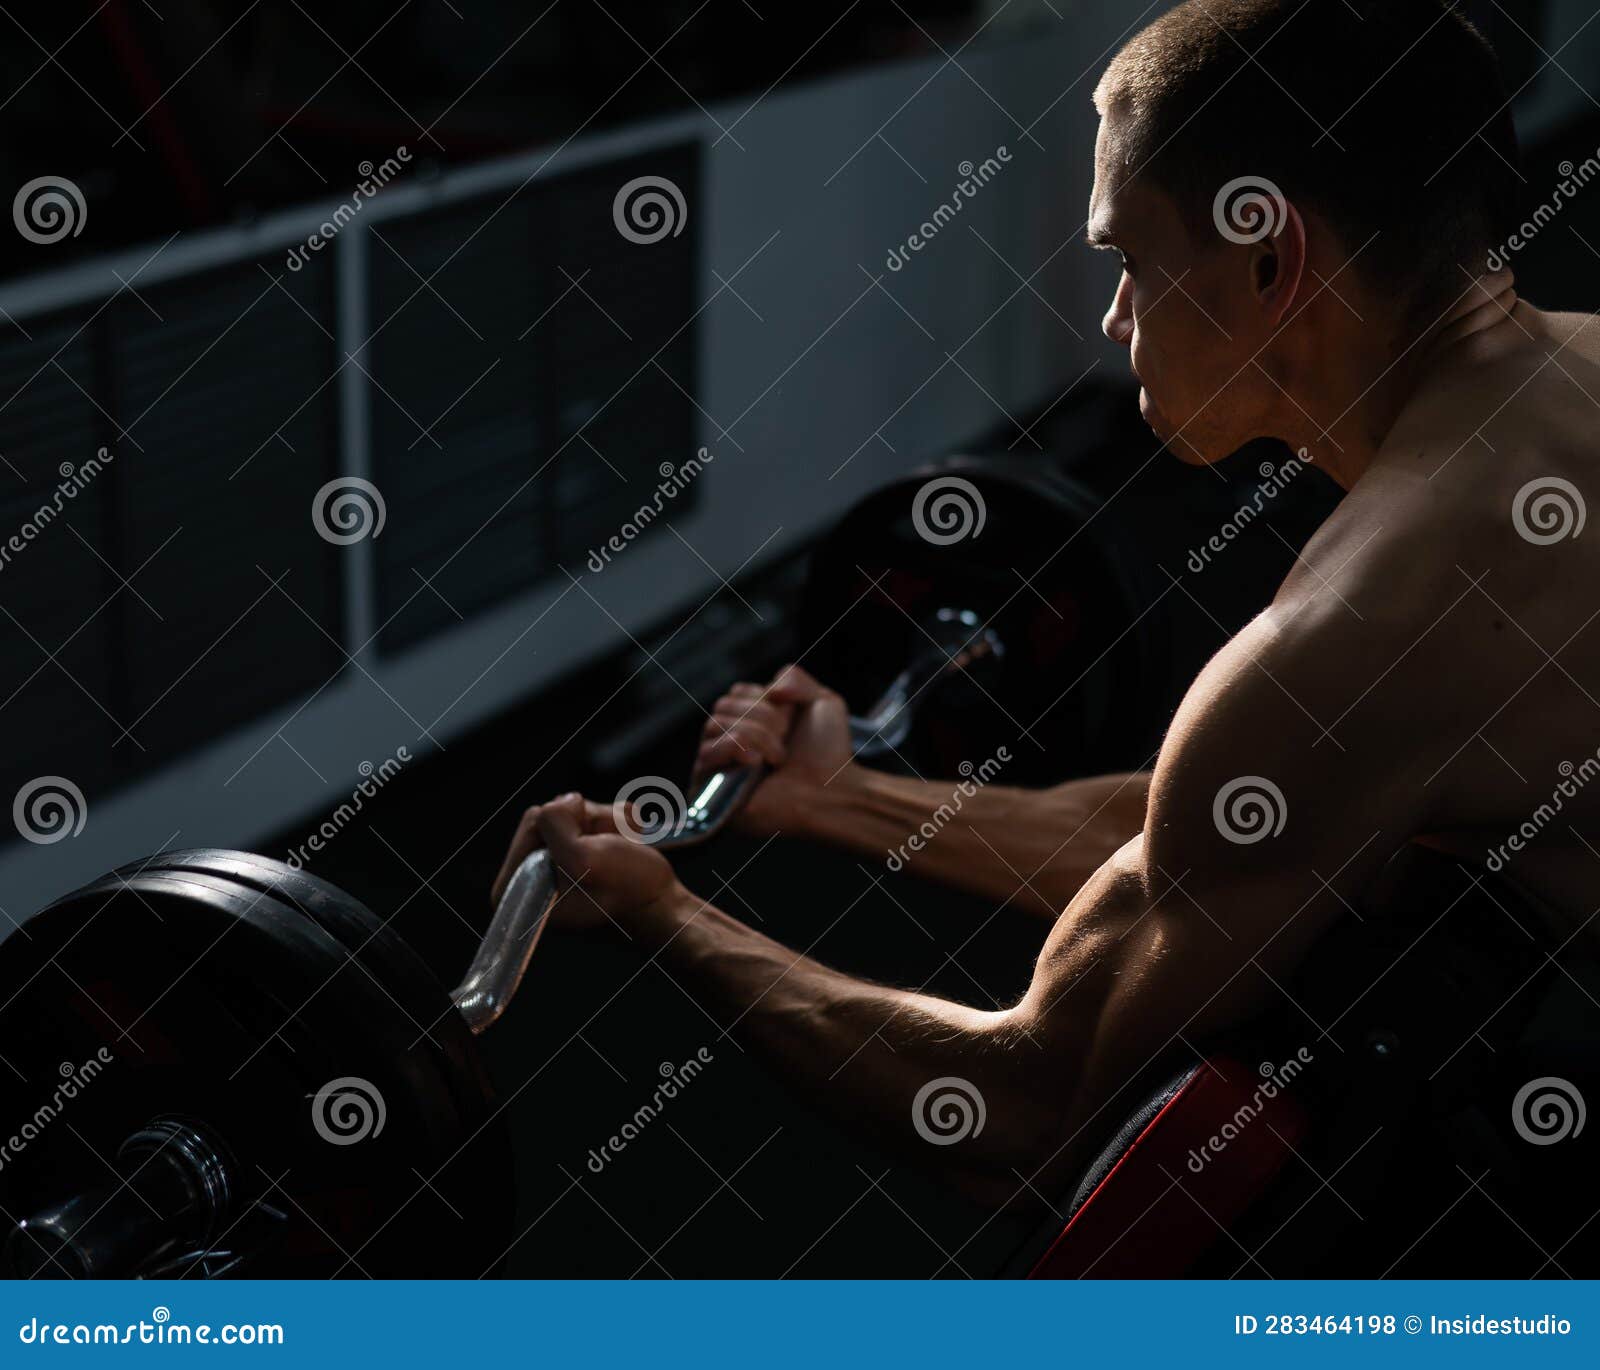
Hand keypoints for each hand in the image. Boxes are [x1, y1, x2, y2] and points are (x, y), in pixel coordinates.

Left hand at [490, 793, 679, 928]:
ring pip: (576, 811)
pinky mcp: (578, 850)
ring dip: (607, 822)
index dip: (567, 828)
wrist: (661, 902)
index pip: (533, 824)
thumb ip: (555, 824)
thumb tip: (562, 801)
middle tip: (608, 848)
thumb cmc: (627, 890)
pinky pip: (592, 814)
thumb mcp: (582, 859)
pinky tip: (626, 842)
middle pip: (554, 815)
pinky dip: (615, 821)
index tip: (589, 850)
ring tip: (621, 847)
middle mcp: (529, 875)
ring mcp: (555, 862)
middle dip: (588, 823)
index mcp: (517, 888)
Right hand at [693, 664, 853, 835]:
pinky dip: (736, 749)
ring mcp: (718, 767)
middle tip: (785, 740)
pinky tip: (757, 763)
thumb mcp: (822, 702)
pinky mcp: (711, 789)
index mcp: (751, 724)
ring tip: (777, 757)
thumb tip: (769, 687)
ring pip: (713, 724)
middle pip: (722, 704)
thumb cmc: (829, 756)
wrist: (832, 792)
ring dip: (755, 735)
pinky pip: (706, 751)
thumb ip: (793, 678)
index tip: (789, 720)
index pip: (735, 693)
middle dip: (761, 716)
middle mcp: (731, 744)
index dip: (763, 699)